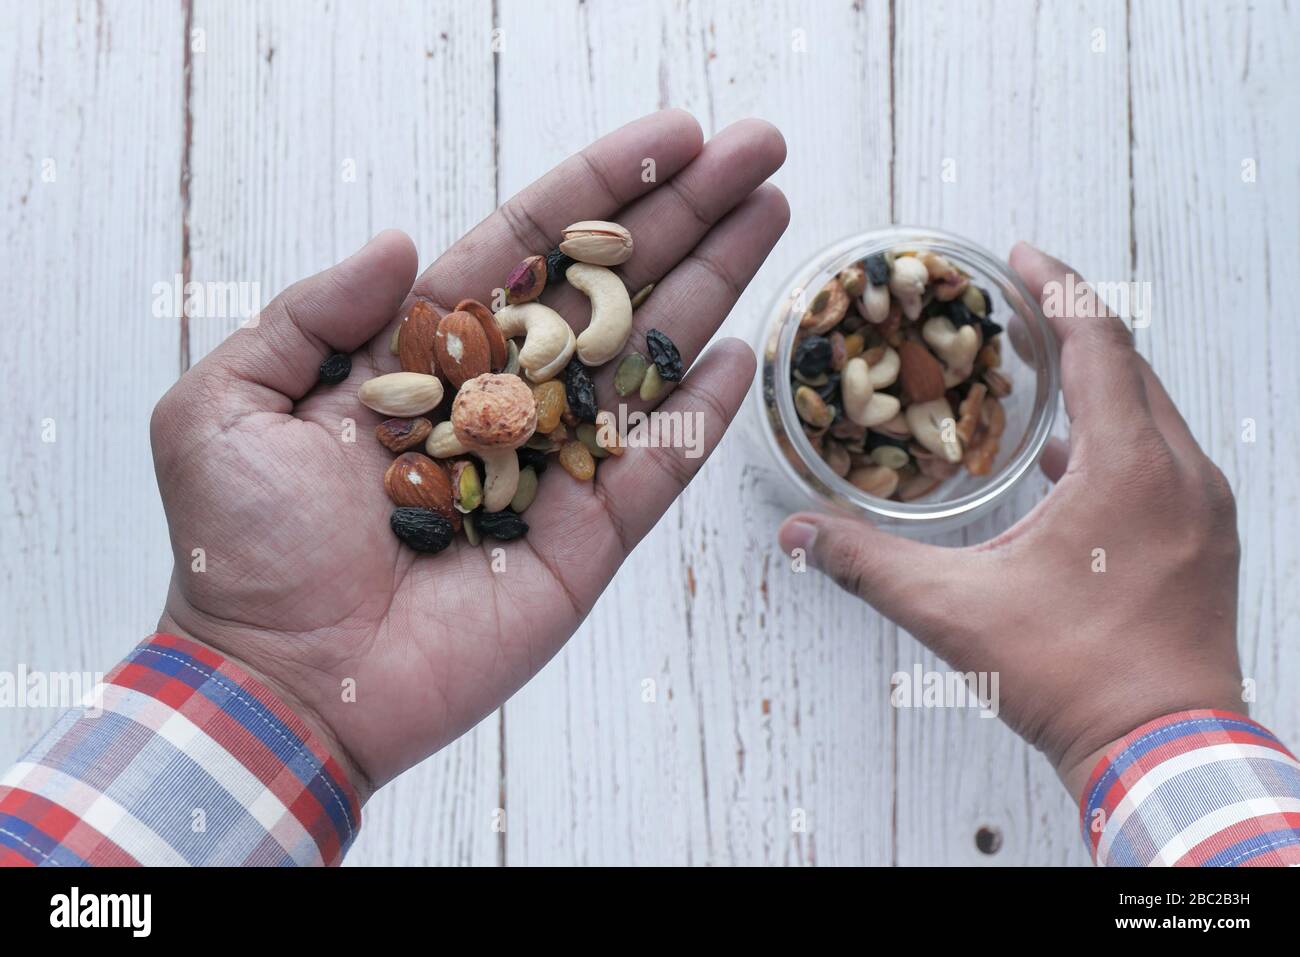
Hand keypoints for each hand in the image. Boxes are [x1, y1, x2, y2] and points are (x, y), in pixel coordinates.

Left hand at [150, 110, 788, 797]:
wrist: (280, 683)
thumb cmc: (241, 549)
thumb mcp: (227, 405)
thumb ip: (309, 313)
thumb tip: (401, 240)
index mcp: (425, 353)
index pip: (528, 248)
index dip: (600, 190)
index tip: (674, 136)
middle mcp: (499, 396)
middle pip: (608, 288)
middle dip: (685, 216)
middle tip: (758, 151)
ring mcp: (550, 465)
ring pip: (645, 361)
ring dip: (714, 285)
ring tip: (775, 213)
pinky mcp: (584, 541)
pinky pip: (654, 467)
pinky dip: (699, 414)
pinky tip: (741, 349)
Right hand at [778, 243, 1242, 798]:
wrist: (1163, 753)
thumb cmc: (1074, 676)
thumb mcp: (954, 611)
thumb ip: (868, 563)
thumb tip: (798, 533)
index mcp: (1128, 467)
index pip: (1099, 342)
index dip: (1057, 288)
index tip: (1019, 255)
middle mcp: (1181, 474)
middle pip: (1131, 367)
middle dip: (1073, 327)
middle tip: (1017, 306)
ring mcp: (1202, 510)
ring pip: (1153, 414)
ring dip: (1098, 383)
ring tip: (1038, 374)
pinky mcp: (1205, 543)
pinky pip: (1163, 459)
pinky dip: (1117, 439)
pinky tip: (1069, 464)